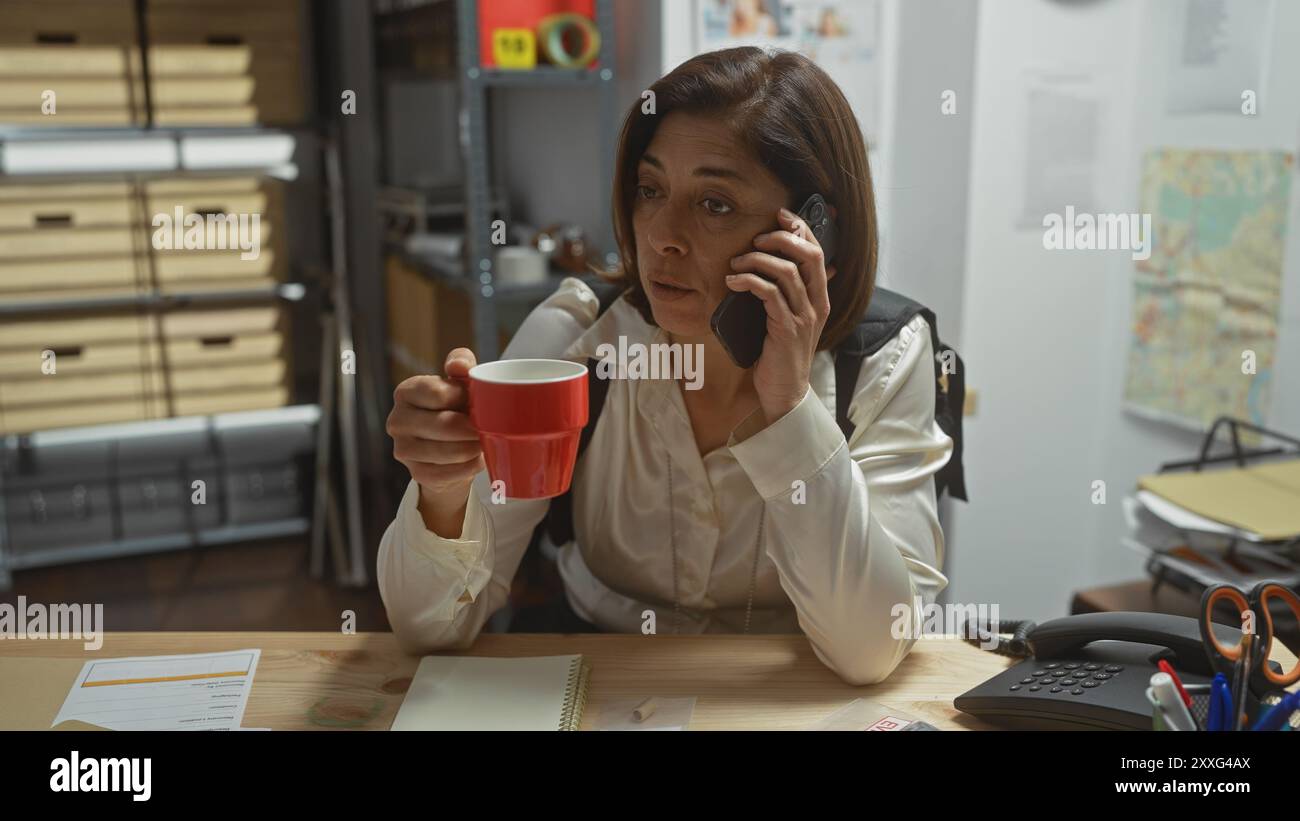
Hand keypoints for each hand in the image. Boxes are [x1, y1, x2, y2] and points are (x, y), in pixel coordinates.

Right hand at [387, 348, 485, 535]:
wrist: (449, 447)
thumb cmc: (455, 408)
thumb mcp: (459, 382)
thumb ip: (461, 364)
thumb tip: (459, 365)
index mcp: (406, 392)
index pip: (437, 393)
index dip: (463, 398)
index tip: (476, 402)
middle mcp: (397, 420)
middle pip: (444, 425)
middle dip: (473, 428)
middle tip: (490, 428)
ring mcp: (403, 449)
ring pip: (448, 452)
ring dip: (473, 449)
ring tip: (484, 443)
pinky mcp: (415, 473)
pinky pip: (448, 473)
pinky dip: (468, 468)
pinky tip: (476, 460)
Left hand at [725, 207, 835, 424]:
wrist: (784, 393)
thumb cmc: (780, 355)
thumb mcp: (790, 320)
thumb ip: (790, 295)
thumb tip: (777, 267)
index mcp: (820, 299)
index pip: (818, 253)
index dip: (801, 229)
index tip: (781, 215)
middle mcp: (817, 305)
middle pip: (808, 256)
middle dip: (780, 238)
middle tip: (756, 239)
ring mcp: (803, 317)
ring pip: (786, 272)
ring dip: (756, 260)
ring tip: (736, 264)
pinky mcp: (786, 329)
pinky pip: (769, 294)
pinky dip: (748, 281)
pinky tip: (732, 281)